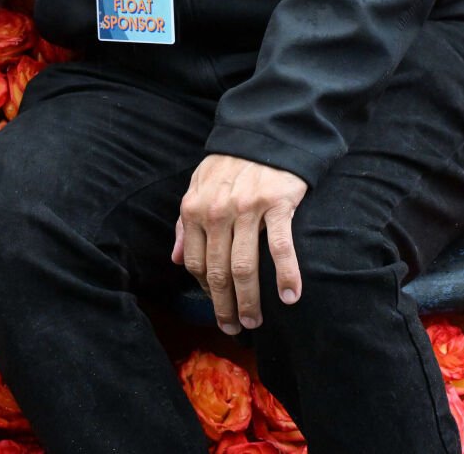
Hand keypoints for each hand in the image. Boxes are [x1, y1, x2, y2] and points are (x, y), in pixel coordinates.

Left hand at [172, 154, 306, 333]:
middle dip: (224, 305)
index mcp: (194, 209)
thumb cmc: (229, 166)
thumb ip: (184, 223)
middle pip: (218, 271)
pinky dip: (285, 275)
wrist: (263, 135)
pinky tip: (289, 297)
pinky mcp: (276, 204)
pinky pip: (279, 247)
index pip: (194, 262)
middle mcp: (216, 211)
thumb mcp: (197, 187)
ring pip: (245, 266)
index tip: (216, 306)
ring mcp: (246, 209)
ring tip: (255, 322)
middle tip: (234, 328)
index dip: (204, 290)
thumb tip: (174, 259)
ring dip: (250, 301)